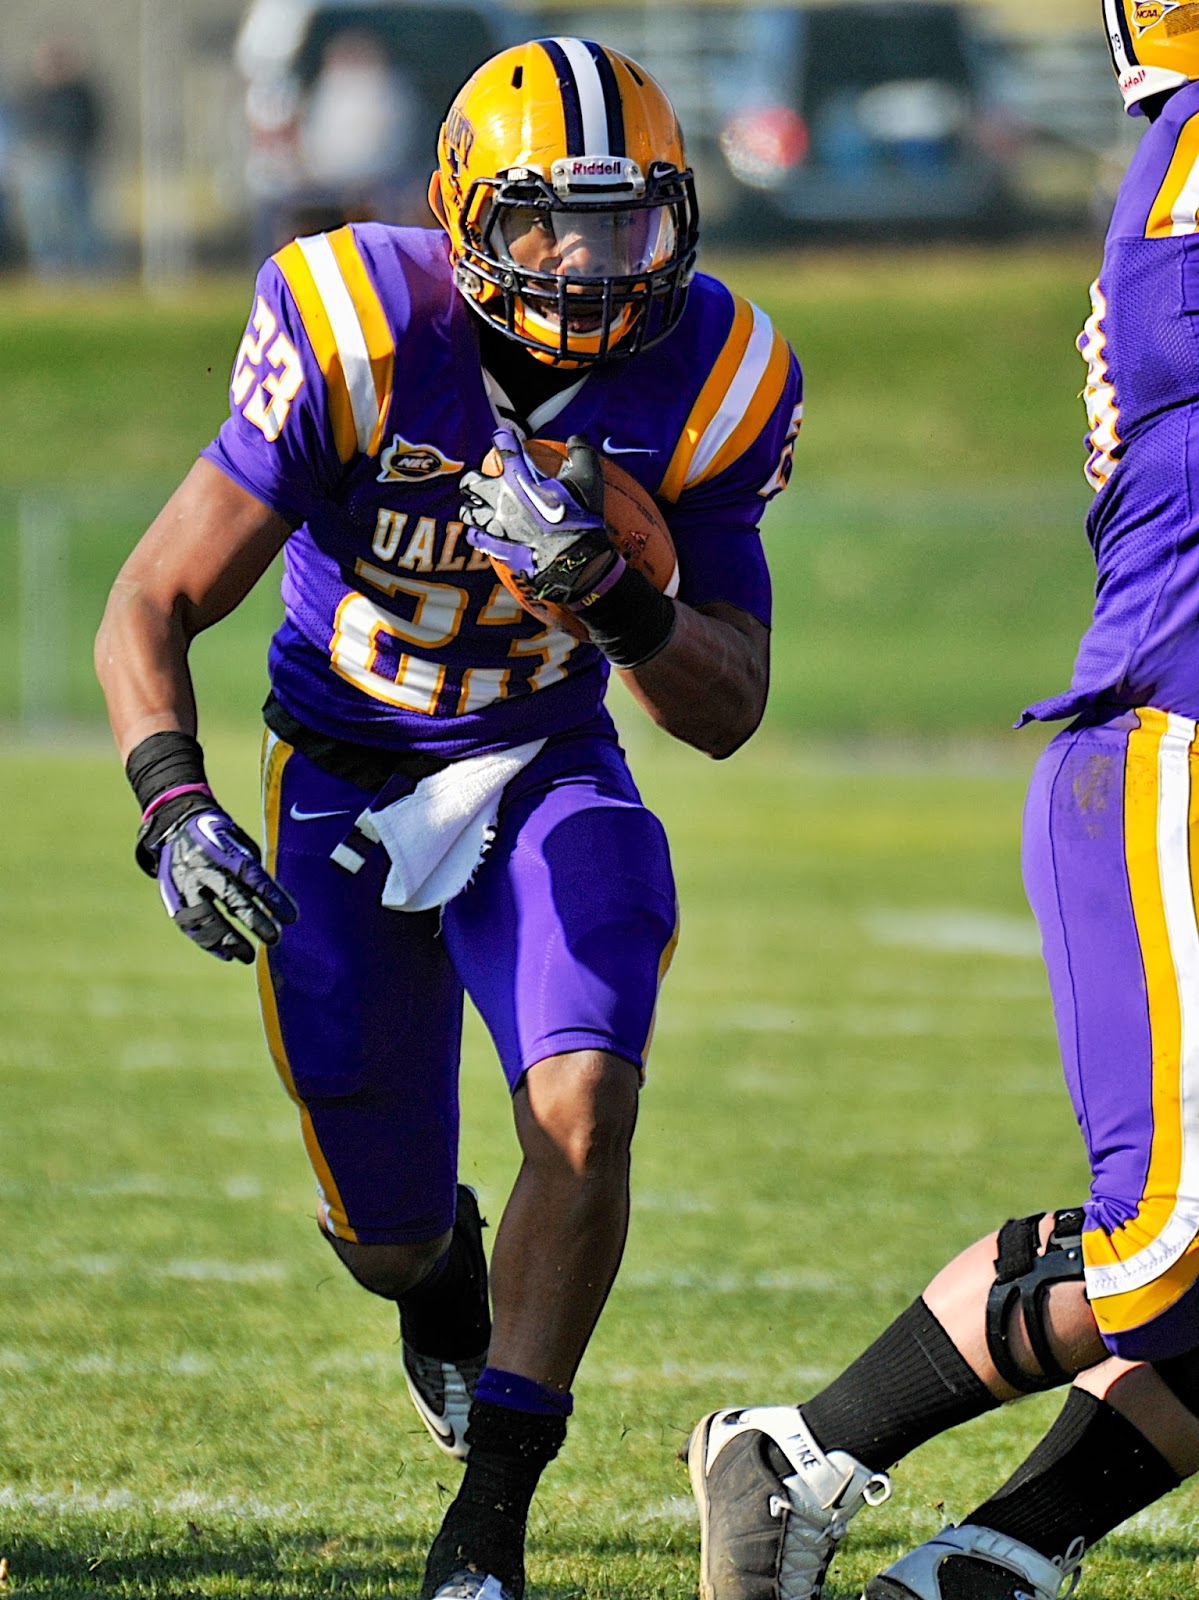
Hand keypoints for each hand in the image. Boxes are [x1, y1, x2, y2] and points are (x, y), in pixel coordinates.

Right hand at [145, 806, 297, 962]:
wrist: (174, 827)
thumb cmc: (219, 839)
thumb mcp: (239, 845)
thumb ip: (255, 872)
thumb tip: (282, 901)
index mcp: (225, 852)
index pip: (254, 877)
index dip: (274, 898)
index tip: (292, 918)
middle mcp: (204, 868)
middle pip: (233, 899)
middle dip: (255, 922)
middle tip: (275, 939)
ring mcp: (186, 884)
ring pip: (207, 917)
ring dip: (229, 939)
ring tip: (248, 955)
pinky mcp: (173, 897)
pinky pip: (189, 925)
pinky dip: (208, 942)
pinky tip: (226, 955)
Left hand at [459, 429, 617, 606]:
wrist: (575, 562)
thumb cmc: (581, 519)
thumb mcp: (590, 480)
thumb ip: (581, 452)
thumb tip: (575, 439)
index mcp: (519, 478)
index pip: (504, 447)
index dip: (503, 438)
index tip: (504, 437)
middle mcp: (500, 499)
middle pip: (472, 483)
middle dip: (472, 479)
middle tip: (479, 480)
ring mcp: (495, 526)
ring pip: (469, 513)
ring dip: (471, 508)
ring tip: (475, 508)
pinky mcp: (496, 548)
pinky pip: (477, 539)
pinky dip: (477, 534)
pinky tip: (480, 533)